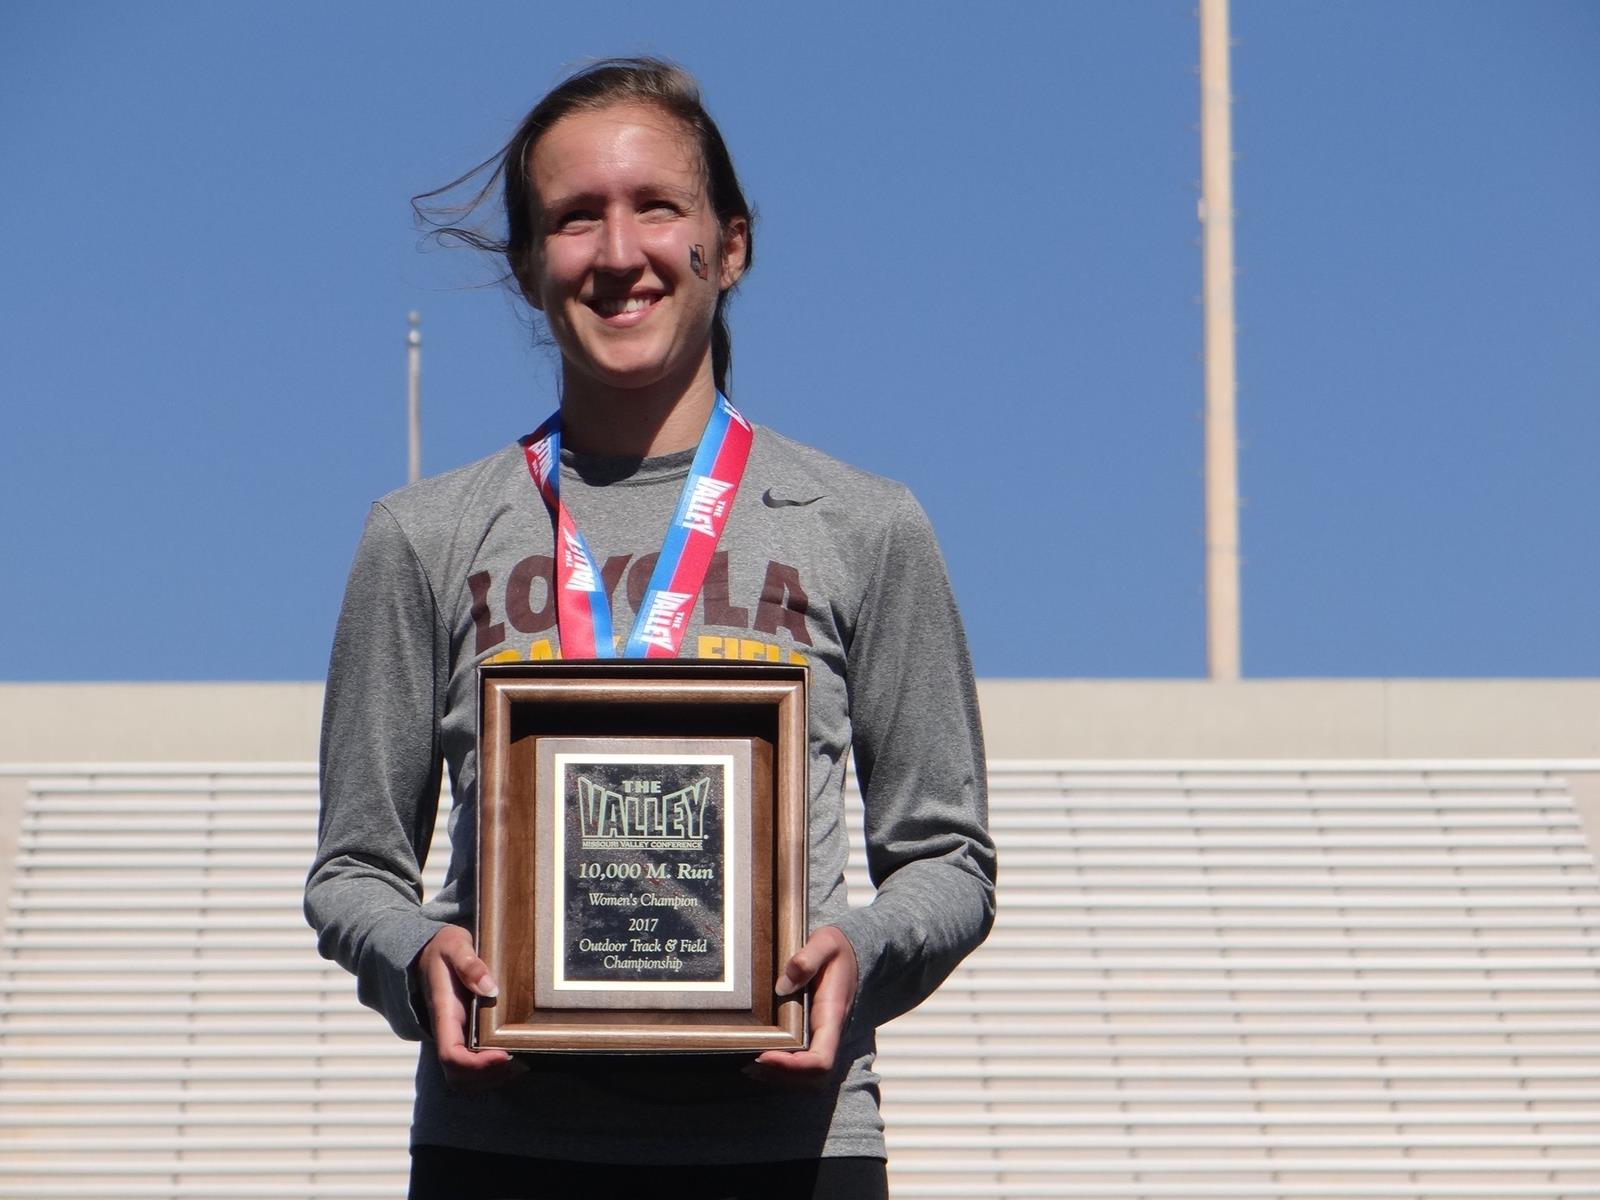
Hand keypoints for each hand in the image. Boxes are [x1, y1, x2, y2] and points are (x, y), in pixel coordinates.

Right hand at [415, 925, 526, 1092]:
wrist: (430, 951)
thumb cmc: (443, 948)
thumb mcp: (455, 945)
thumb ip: (469, 964)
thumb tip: (489, 988)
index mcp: (444, 1013)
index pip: (450, 1054)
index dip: (476, 1064)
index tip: (504, 1054)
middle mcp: (447, 1031)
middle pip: (457, 1075)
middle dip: (487, 1076)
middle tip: (519, 1061)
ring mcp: (455, 1036)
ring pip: (463, 1078)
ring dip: (491, 1079)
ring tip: (520, 1063)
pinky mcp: (464, 1036)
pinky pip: (472, 1069)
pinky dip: (492, 1073)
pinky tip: (513, 1059)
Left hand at [750, 925, 858, 1084]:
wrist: (852, 953)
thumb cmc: (836, 949)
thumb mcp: (826, 942)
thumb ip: (808, 958)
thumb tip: (782, 986)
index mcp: (832, 1015)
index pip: (822, 1059)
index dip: (795, 1066)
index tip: (766, 1055)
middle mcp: (828, 1033)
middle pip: (812, 1077)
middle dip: (781, 1076)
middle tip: (748, 1062)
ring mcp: (821, 1038)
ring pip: (806, 1077)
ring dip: (778, 1077)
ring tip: (747, 1065)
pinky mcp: (812, 1036)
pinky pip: (800, 1065)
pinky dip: (779, 1070)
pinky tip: (756, 1059)